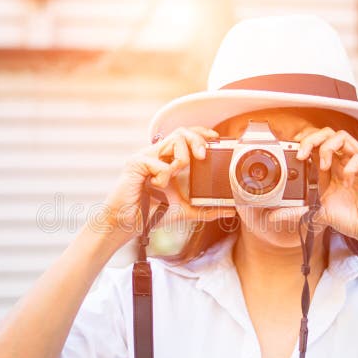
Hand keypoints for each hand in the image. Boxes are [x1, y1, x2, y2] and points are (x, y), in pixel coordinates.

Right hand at [100, 126, 235, 241]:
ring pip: (173, 140)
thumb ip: (205, 210)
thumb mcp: (184, 211)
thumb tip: (229, 210)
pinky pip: (159, 162)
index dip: (200, 133)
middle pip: (181, 132)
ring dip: (182, 157)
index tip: (215, 138)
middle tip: (202, 156)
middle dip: (197, 140)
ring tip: (175, 175)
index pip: (184, 137)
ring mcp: (145, 157)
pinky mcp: (136, 163)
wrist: (128, 225)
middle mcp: (156, 155)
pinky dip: (164, 175)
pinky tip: (156, 186)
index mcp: (166, 161)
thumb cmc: (150, 215)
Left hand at [293, 126, 357, 249]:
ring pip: (343, 137)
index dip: (305, 143)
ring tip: (322, 166)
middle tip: (303, 154)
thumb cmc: (350, 219)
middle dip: (312, 139)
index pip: (318, 144)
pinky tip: (347, 183)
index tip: (294, 155)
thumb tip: (272, 216)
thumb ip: (296, 212)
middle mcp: (346, 161)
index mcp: (332, 167)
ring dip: (328, 148)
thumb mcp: (317, 213)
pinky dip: (350, 168)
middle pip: (328, 134)